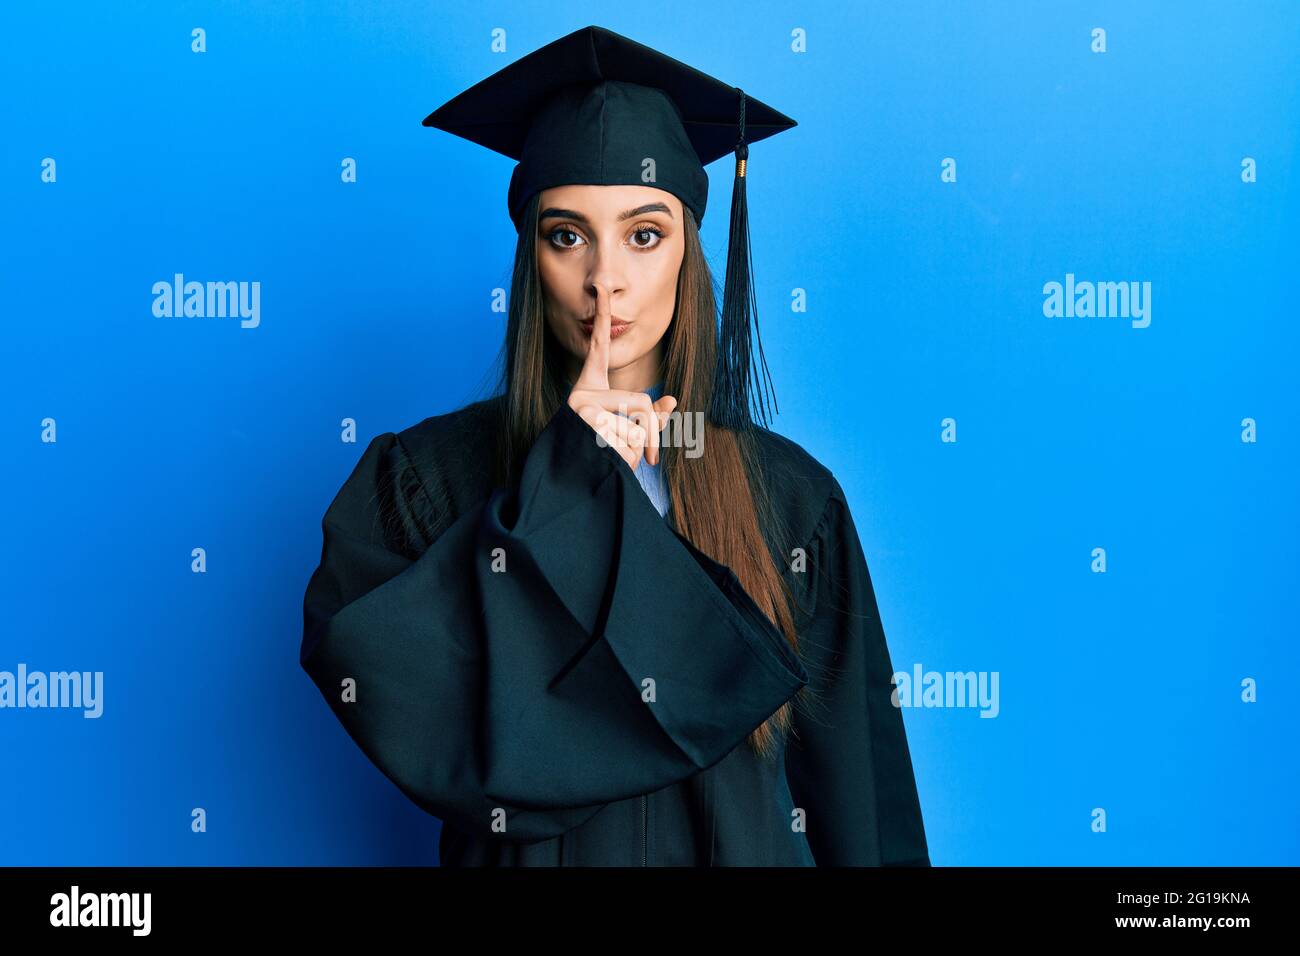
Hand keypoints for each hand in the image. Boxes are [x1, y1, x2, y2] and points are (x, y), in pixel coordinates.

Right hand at [567, 285, 677, 470]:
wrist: (564, 485)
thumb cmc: (600, 458)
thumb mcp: (628, 434)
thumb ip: (650, 418)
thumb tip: (672, 400)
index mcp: (589, 388)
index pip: (598, 348)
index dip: (603, 317)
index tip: (602, 287)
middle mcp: (580, 392)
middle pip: (639, 401)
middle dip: (651, 432)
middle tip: (649, 458)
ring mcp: (578, 406)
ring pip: (634, 424)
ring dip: (635, 451)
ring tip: (615, 461)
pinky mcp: (581, 420)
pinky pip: (625, 438)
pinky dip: (627, 459)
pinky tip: (606, 464)